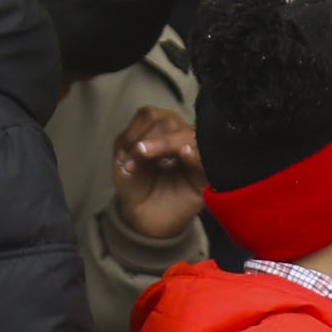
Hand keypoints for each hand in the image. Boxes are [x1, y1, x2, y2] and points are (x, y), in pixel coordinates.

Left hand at [110, 105, 206, 244]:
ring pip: (188, 136)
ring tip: (156, 165)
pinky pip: (207, 158)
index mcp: (158, 129)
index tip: (124, 153)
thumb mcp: (124, 165)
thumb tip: (142, 147)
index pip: (150, 115)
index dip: (135, 132)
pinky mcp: (208, 173)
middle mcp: (180, 135)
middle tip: (136, 162)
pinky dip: (195, 154)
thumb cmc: (137, 186)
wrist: (146, 216)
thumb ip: (131, 149)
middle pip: (170, 122)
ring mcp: (196, 152)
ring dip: (167, 145)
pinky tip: (184, 153)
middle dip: (151, 141)